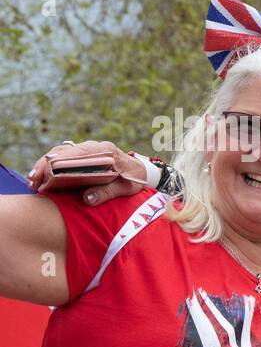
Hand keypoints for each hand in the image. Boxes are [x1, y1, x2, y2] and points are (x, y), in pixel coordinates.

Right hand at [28, 140, 148, 204]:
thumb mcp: (125, 188)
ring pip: (60, 153)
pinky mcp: (83, 154)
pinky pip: (63, 157)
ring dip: (44, 166)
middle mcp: (93, 147)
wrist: (141, 170)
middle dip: (44, 166)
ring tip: (32, 181)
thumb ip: (107, 193)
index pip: (74, 154)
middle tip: (32, 182)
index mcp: (105, 151)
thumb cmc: (134, 180)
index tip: (43, 176)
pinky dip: (51, 165)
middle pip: (62, 152)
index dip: (56, 164)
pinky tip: (41, 177)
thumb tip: (87, 199)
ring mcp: (87, 149)